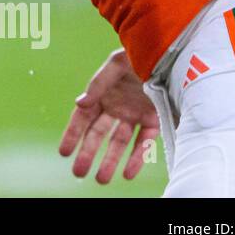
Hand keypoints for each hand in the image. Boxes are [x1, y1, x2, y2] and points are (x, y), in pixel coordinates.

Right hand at [59, 49, 160, 183]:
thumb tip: (79, 103)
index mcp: (102, 94)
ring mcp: (134, 116)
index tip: (63, 152)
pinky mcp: (153, 121)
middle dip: (87, 154)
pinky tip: (127, 173)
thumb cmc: (138, 55)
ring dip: (109, 161)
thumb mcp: (116, 65)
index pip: (83, 119)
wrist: (170, 55)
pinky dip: (136, 159)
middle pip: (98, 135)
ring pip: (119, 143)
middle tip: (78, 172)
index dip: (72, 135)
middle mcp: (116, 108)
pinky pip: (143, 144)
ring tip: (101, 179)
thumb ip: (98, 84)